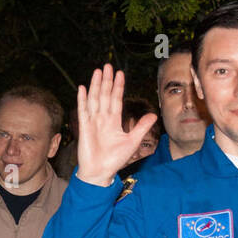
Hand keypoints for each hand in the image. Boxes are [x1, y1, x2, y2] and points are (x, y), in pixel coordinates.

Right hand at [75, 64, 157, 186]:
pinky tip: (82, 88)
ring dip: (95, 85)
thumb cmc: (114, 160)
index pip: (116, 99)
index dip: (118, 86)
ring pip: (94, 99)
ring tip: (97, 71)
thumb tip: (154, 114)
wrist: (100, 172)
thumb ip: (141, 127)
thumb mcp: (132, 141)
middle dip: (106, 80)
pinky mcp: (84, 128)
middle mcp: (102, 119)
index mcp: (113, 121)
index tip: (120, 73)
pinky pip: (83, 111)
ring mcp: (92, 122)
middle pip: (104, 95)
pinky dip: (82, 100)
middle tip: (108, 65)